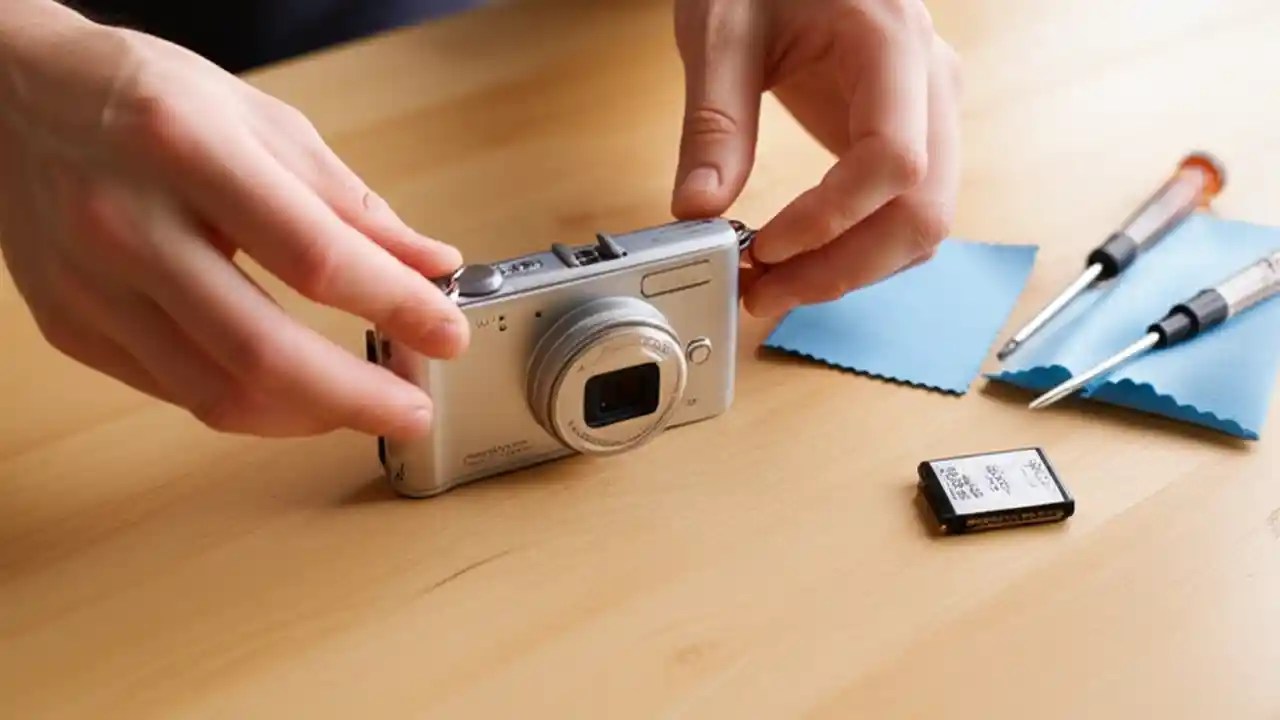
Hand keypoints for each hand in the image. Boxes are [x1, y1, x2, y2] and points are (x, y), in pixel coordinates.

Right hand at [0, 20, 467, 438]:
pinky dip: (249, 402)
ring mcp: (90, 286)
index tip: (446, 332)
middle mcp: (127, 223)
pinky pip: (176, 392)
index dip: (395, 305)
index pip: (314, 256)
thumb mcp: (263, 122)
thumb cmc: (144, 98)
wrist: (13, 96)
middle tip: (413, 408)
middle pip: (259, 351)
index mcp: (187, 151)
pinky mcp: (72, 328)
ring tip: (361, 403)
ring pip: (215, 392)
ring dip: (307, 414)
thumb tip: (430, 265)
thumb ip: (351, 204)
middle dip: (356, 397)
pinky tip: (290, 391)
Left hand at [671, 0, 960, 315]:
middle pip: (924, 209)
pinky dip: (858, 249)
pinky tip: (801, 259)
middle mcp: (930, 81)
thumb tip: (697, 211)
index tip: (766, 248)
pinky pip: (903, 211)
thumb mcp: (722, 30)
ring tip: (773, 285)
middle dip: (845, 269)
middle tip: (765, 295)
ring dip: (854, 270)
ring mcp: (930, 110)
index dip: (833, 219)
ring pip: (923, 223)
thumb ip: (713, 122)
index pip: (893, 158)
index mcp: (891, 42)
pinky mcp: (910, 132)